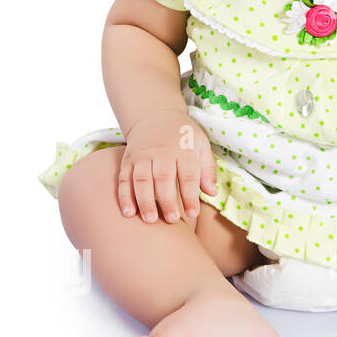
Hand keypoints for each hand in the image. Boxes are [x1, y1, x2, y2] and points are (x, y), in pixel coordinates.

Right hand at [118, 109, 216, 223]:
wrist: (156, 116)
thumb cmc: (184, 137)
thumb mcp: (202, 145)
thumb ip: (207, 169)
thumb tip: (212, 193)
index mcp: (183, 149)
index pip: (188, 175)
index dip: (190, 195)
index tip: (193, 213)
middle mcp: (162, 152)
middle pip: (163, 178)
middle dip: (167, 200)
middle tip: (172, 219)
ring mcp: (142, 155)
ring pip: (142, 179)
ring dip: (144, 201)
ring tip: (150, 219)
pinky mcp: (128, 160)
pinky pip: (124, 179)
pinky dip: (124, 196)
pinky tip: (127, 212)